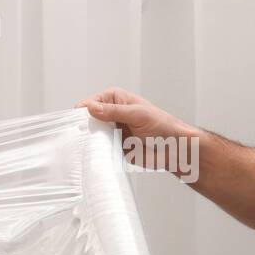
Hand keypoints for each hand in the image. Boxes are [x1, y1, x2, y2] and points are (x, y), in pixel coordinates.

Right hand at [74, 87, 197, 173]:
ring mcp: (110, 130)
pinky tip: (96, 155)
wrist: (174, 149)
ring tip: (90, 148)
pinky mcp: (112, 146)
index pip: (88, 103)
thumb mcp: (137, 115)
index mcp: (114, 99)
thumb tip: (90, 107)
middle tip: (84, 138)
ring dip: (89, 141)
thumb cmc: (162, 126)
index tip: (81, 125)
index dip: (82, 114)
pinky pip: (98, 149)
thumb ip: (114, 112)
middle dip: (83, 128)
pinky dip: (96, 152)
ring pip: (90, 135)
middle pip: (86, 120)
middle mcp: (109, 113)